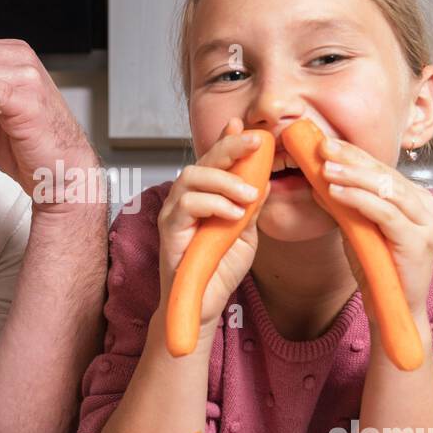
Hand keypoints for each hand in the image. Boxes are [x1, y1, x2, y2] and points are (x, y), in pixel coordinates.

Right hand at [156, 118, 266, 330]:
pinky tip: (232, 214)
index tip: (249, 128)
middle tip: (256, 144)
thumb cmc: (220, 270)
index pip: (214, 160)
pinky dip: (213, 203)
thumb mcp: (245, 234)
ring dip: (224, 180)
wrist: (205, 304)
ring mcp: (174, 213)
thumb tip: (264, 179)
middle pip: (202, 160)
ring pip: (191, 176)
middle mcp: (185, 199)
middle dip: (230, 147)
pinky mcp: (169, 230)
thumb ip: (250, 207)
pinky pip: (187, 204)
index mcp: (204, 196)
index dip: (228, 139)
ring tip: (248, 195)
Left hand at [319, 136, 432, 320]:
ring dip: (353, 175)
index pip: (384, 171)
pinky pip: (385, 213)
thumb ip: (346, 204)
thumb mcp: (358, 229)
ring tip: (326, 167)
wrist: (392, 310)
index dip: (356, 155)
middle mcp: (429, 208)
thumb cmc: (376, 270)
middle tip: (324, 146)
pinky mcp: (418, 241)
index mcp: (419, 201)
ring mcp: (427, 225)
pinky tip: (337, 191)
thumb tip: (320, 177)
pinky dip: (359, 199)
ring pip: (387, 189)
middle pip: (387, 175)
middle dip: (353, 158)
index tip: (327, 143)